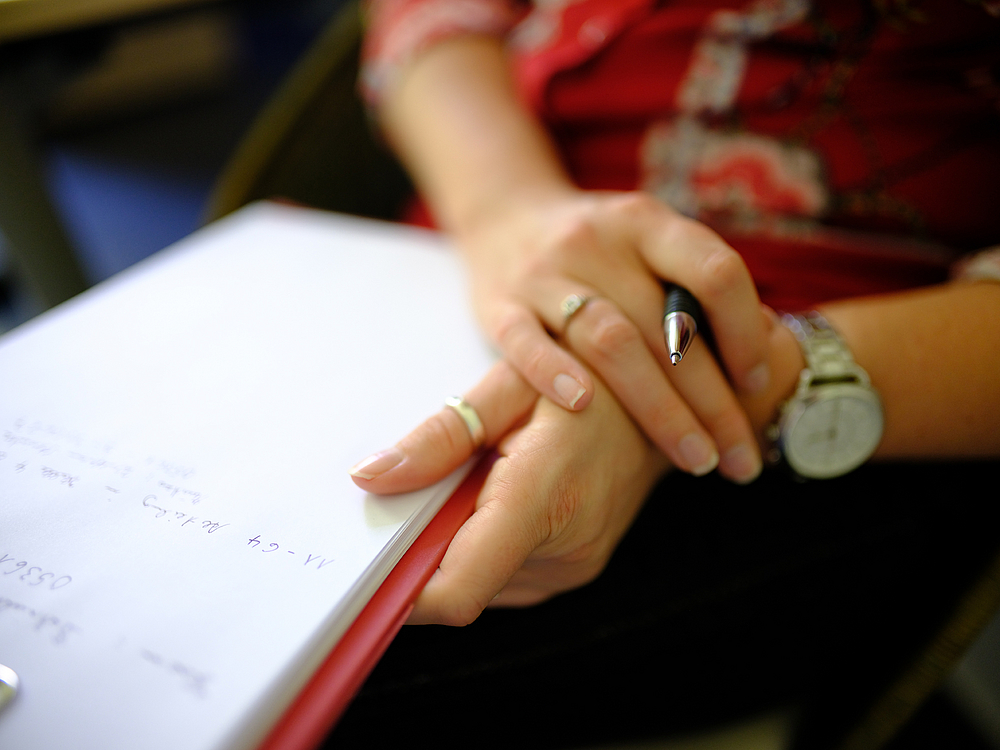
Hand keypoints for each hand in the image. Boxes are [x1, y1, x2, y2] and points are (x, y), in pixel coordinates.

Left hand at [349, 360, 669, 624]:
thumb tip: (370, 477)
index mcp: (542, 501)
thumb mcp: (510, 386)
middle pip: (458, 583)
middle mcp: (562, 552)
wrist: (667, 401)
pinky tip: (498, 495)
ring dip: (458, 541)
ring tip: (478, 480)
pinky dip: (484, 543)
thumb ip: (439, 437)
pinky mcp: (573, 570)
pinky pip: (504, 572)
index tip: (365, 570)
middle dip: (425, 547)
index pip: (457, 590)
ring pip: (480, 579)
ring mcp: (572, 568)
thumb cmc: (590, 380)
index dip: (401, 594)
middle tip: (425, 489)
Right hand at [455, 187, 771, 482]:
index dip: (745, 331)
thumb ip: (687, 289)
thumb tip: (753, 369)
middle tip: (740, 456)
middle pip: (667, 325)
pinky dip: (555, 374)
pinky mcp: (498, 305)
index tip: (756, 384)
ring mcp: (544, 272)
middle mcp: (598, 241)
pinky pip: (526, 342)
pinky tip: (583, 408)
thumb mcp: (643, 244)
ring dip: (659, 408)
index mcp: (646, 222)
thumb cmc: (596, 250)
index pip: (713, 270)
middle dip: (714, 401)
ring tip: (694, 457)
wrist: (503, 216)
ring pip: (609, 341)